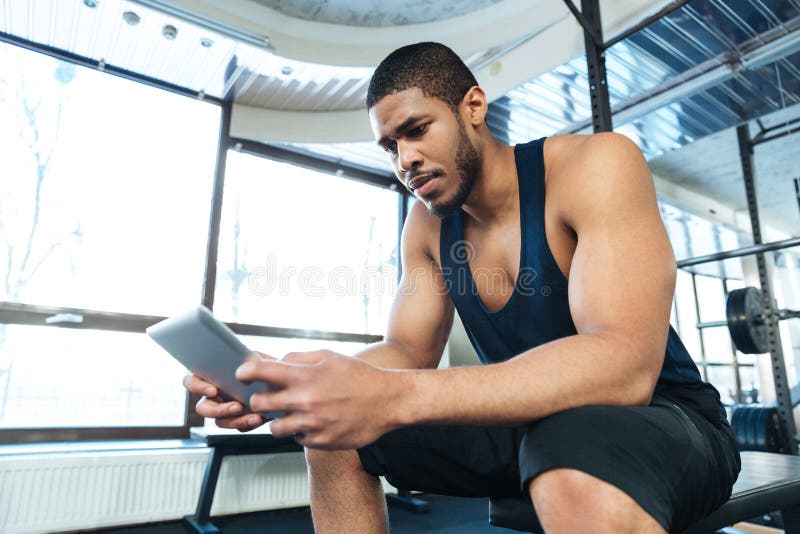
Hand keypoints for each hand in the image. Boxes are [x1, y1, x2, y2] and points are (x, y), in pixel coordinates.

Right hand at [181, 351, 275, 431]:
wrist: (281, 380)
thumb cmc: (264, 365)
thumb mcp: (255, 358)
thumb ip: (245, 361)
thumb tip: (243, 364)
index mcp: (211, 376)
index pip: (190, 381)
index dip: (197, 387)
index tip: (213, 390)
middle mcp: (214, 395)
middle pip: (203, 408)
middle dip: (218, 410)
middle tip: (237, 407)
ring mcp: (225, 410)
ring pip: (220, 422)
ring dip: (235, 420)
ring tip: (253, 415)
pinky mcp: (239, 420)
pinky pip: (238, 427)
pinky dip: (248, 423)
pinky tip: (259, 418)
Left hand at [236, 350, 405, 448]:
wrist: (389, 401)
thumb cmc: (360, 376)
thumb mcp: (330, 357)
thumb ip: (299, 358)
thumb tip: (276, 361)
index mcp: (305, 376)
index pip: (261, 372)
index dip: (245, 372)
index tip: (242, 374)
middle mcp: (305, 401)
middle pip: (258, 405)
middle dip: (258, 400)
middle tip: (266, 397)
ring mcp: (312, 424)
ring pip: (274, 428)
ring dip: (279, 420)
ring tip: (294, 411)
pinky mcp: (320, 442)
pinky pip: (297, 439)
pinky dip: (301, 431)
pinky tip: (315, 421)